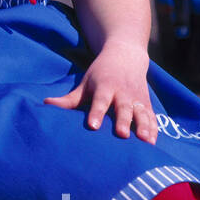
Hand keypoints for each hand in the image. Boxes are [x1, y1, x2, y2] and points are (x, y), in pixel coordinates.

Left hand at [43, 42, 157, 142]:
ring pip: (141, 113)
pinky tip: (152, 143)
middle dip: (123, 121)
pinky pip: (152, 117)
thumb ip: (69, 99)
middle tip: (122, 134)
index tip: (93, 126)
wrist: (126, 56)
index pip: (100, 101)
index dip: (96, 113)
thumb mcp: (85, 84)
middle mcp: (123, 92)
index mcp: (105, 86)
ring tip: (145, 141)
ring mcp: (137, 98)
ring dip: (143, 126)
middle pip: (123, 108)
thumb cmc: (100, 74)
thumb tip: (46, 105)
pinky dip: (153, 128)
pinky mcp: (146, 103)